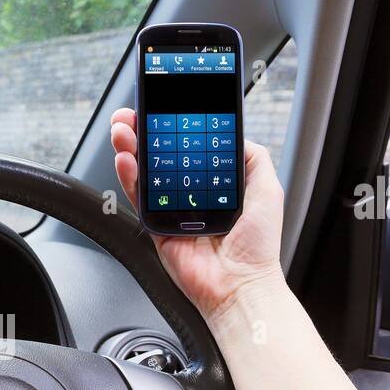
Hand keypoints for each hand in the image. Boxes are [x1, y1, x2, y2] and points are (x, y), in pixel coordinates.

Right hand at [110, 108, 284, 319]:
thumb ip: (253, 158)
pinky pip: (140, 199)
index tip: (163, 106)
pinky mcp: (157, 228)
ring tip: (123, 130)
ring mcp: (172, 210)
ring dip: (130, 148)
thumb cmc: (257, 246)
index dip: (173, 125)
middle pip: (161, 154)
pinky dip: (130, 177)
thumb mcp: (267, 188)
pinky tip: (126, 159)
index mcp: (215, 183)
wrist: (241, 284)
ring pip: (145, 172)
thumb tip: (237, 134)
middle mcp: (191, 193)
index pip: (188, 146)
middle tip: (131, 114)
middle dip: (144, 132)